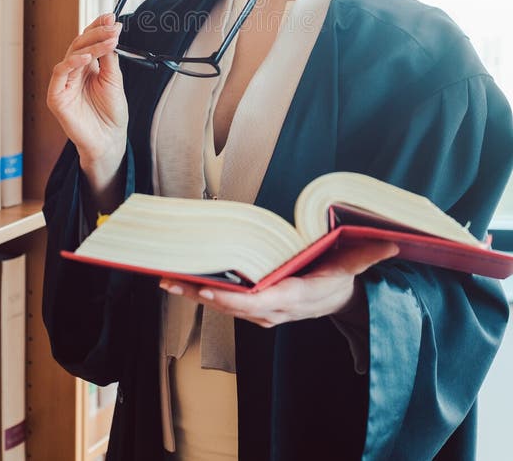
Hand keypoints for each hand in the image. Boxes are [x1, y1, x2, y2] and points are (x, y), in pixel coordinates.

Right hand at [46, 12, 128, 182]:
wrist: (110, 139)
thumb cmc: (112, 113)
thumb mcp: (114, 79)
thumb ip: (109, 57)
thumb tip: (111, 31)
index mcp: (87, 67)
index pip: (88, 41)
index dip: (98, 27)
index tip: (111, 17)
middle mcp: (74, 72)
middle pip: (79, 44)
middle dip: (97, 32)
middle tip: (112, 26)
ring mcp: (64, 83)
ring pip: (72, 55)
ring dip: (91, 45)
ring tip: (109, 39)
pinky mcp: (56, 96)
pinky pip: (60, 73)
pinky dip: (72, 62)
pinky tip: (86, 57)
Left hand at [159, 241, 398, 327]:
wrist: (336, 302)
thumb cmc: (339, 280)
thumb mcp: (353, 268)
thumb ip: (367, 256)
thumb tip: (391, 243)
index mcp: (293, 299)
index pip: (258, 303)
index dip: (231, 299)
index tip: (206, 287)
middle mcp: (272, 310)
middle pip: (231, 306)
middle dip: (199, 293)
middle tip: (169, 279)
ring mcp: (260, 312)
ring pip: (222, 304)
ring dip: (193, 292)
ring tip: (164, 277)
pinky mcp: (253, 307)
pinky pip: (224, 301)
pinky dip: (201, 291)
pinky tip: (179, 278)